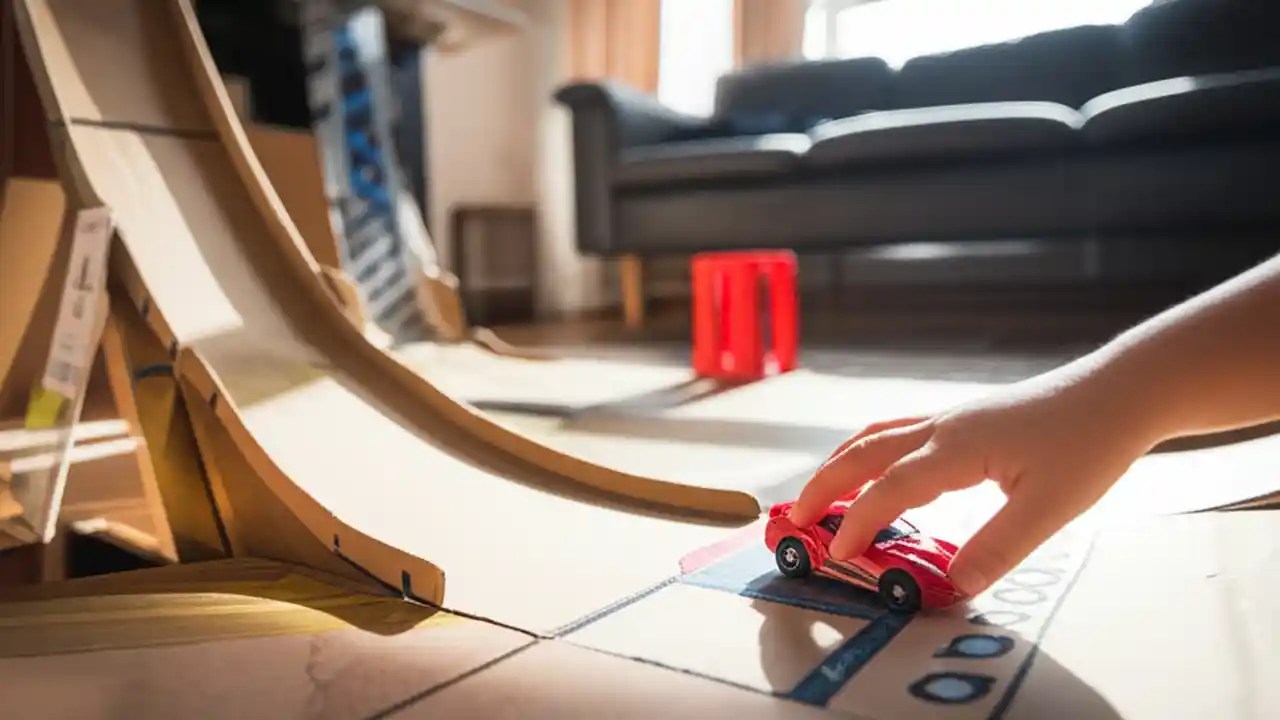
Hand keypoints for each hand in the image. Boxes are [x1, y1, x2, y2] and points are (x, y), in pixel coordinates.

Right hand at [788, 369, 1161, 596]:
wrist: (1118, 392)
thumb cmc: (1089, 443)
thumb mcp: (1050, 507)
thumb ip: (998, 547)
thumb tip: (953, 586)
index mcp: (956, 447)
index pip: (889, 487)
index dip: (857, 521)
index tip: (836, 554)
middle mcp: (943, 427)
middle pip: (863, 452)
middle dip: (824, 486)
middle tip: (795, 520)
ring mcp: (950, 418)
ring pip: (876, 435)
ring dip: (840, 464)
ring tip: (819, 492)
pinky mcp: (964, 418)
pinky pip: (898, 430)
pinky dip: (869, 449)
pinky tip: (875, 465)